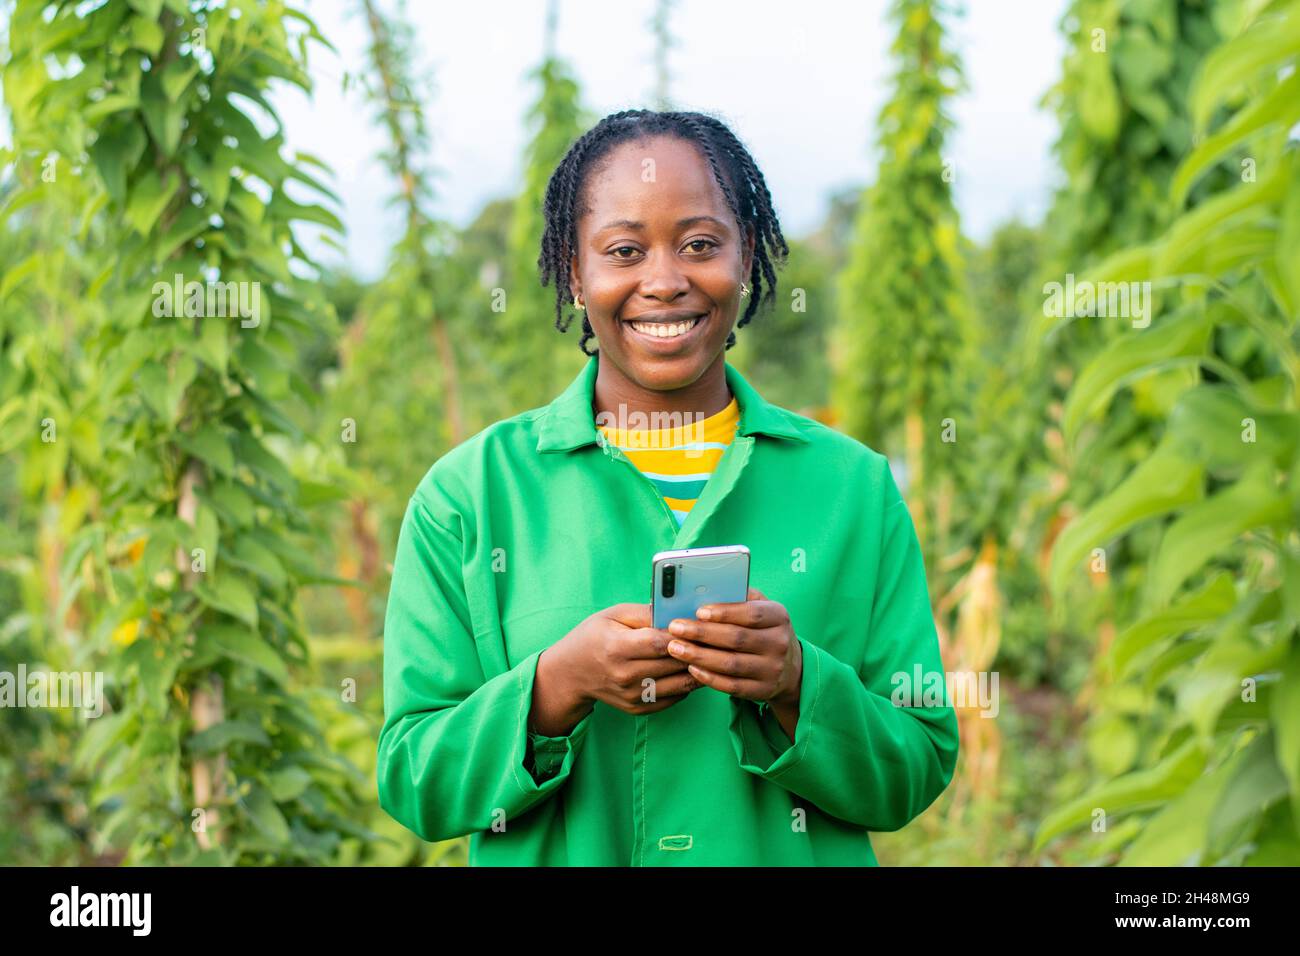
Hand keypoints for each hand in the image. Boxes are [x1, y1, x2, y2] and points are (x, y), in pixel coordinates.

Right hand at [534, 603, 699, 732]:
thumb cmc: (594, 637)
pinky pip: (674, 698)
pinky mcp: (638, 709)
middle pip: (673, 663)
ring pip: (680, 684)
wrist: (571, 673)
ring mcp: (632, 696)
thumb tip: (677, 611)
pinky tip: (690, 670)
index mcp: (617, 648)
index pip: (660, 642)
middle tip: (713, 638)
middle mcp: (625, 676)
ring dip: (698, 669)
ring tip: (707, 654)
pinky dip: (686, 684)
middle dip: (696, 650)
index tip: (698, 625)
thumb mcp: (614, 615)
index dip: (682, 634)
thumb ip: (646, 612)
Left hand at [664, 587, 801, 715]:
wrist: (789, 668)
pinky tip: (691, 668)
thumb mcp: (761, 609)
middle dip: (702, 633)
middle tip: (675, 628)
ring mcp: (772, 669)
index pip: (752, 613)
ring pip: (731, 663)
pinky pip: (732, 686)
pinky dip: (709, 677)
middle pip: (737, 638)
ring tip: (676, 648)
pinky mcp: (763, 690)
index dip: (724, 612)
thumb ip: (739, 598)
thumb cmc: (764, 630)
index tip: (699, 611)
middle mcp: (779, 643)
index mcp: (779, 617)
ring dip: (699, 656)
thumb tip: (705, 590)